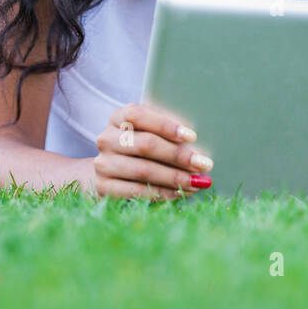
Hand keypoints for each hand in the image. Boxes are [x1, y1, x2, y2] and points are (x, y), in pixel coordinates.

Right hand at [92, 103, 213, 200]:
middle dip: (178, 155)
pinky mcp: (103, 187)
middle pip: (145, 145)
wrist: (112, 173)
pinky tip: (180, 193)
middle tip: (204, 164)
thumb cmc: (141, 147)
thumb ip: (167, 131)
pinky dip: (162, 193)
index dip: (165, 125)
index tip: (192, 136)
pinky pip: (137, 191)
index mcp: (118, 117)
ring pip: (143, 170)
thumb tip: (196, 141)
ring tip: (197, 182)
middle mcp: (106, 139)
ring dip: (175, 177)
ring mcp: (103, 164)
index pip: (138, 115)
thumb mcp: (150, 132)